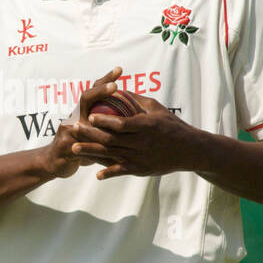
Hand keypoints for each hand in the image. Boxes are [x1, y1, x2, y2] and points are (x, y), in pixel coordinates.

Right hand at [38, 67, 124, 177]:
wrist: (54, 162)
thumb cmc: (79, 146)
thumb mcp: (91, 132)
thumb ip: (104, 123)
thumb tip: (130, 112)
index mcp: (82, 112)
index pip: (94, 91)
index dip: (106, 79)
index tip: (120, 69)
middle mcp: (74, 117)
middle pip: (86, 99)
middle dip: (101, 91)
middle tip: (116, 86)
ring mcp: (67, 132)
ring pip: (84, 123)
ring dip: (99, 120)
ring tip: (114, 117)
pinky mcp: (65, 148)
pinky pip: (81, 147)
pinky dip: (96, 150)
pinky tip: (111, 152)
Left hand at [71, 91, 197, 179]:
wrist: (190, 150)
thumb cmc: (172, 125)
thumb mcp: (156, 108)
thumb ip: (136, 99)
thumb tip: (117, 89)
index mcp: (146, 126)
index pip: (121, 123)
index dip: (104, 120)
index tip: (89, 116)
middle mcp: (142, 143)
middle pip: (111, 139)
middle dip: (90, 135)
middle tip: (73, 129)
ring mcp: (141, 158)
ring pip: (112, 155)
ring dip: (91, 152)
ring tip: (74, 148)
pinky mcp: (142, 169)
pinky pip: (122, 171)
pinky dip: (109, 173)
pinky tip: (96, 174)